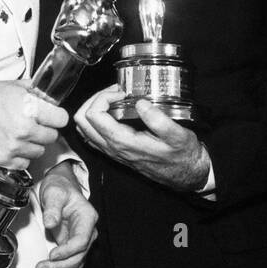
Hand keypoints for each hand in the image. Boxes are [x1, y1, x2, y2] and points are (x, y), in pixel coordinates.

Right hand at [0, 82, 67, 169]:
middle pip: (53, 136)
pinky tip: (12, 143)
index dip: (56, 116)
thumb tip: (51, 96)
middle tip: (33, 123)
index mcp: (29, 108)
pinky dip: (21, 155)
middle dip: (45, 129)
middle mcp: (24, 129)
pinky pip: (26, 162)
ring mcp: (15, 147)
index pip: (62, 119)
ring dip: (34, 143)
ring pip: (40, 150)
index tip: (52, 115)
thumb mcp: (13, 86)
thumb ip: (35, 91)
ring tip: (20, 133)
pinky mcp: (6, 160)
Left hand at [36, 165, 97, 267]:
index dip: (67, 251)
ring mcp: (80, 242)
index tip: (52, 255)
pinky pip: (70, 266)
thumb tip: (51, 223)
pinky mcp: (72, 248)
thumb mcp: (54, 192)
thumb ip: (52, 207)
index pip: (81, 241)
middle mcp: (87, 232)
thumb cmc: (59, 188)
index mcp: (87, 218)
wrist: (60, 188)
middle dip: (59, 267)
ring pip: (74, 266)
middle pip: (78, 257)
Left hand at [74, 86, 209, 190]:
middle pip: (82, 120)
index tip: (122, 92)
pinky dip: (96, 118)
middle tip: (115, 92)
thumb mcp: (178, 136)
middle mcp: (112, 148)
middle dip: (95, 99)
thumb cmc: (182, 155)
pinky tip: (114, 110)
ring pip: (84, 128)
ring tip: (114, 98)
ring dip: (93, 107)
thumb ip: (159, 121)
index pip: (94, 116)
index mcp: (124, 143)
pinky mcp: (115, 151)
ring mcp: (111, 151)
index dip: (103, 97)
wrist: (185, 175)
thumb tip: (140, 103)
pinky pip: (92, 134)